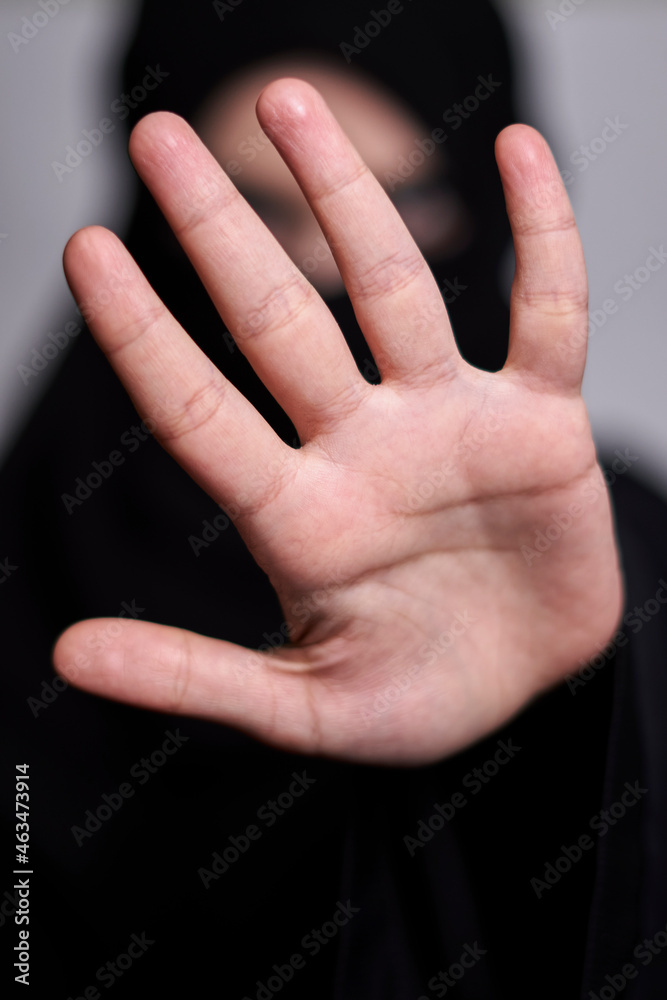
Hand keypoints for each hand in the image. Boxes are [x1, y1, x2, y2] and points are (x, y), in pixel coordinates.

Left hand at [54, 79, 622, 764]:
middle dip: (223, 231)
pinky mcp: (540, 424)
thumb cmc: (418, 701)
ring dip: (348, 196)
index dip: (142, 335)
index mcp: (302, 520)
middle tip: (159, 138)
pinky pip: (548, 311)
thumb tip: (69, 654)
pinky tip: (515, 151)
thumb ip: (197, 677)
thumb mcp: (309, 709)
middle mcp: (366, 451)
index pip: (200, 411)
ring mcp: (452, 426)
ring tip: (293, 104)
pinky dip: (543, 234)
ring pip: (396, 289)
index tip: (83, 248)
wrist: (531, 692)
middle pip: (281, 322)